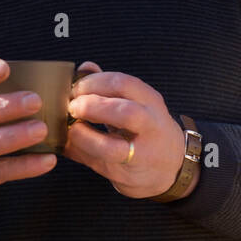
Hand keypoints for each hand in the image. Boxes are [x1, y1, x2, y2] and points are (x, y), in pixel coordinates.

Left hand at [63, 61, 190, 198]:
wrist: (171, 168)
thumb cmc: (144, 131)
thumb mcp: (134, 104)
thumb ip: (108, 86)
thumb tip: (85, 67)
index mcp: (149, 100)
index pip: (122, 83)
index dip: (92, 83)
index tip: (74, 87)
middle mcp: (150, 125)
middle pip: (124, 112)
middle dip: (90, 107)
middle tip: (71, 107)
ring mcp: (141, 153)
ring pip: (112, 147)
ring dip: (84, 136)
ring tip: (72, 129)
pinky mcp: (128, 173)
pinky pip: (101, 163)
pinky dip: (81, 152)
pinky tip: (69, 144)